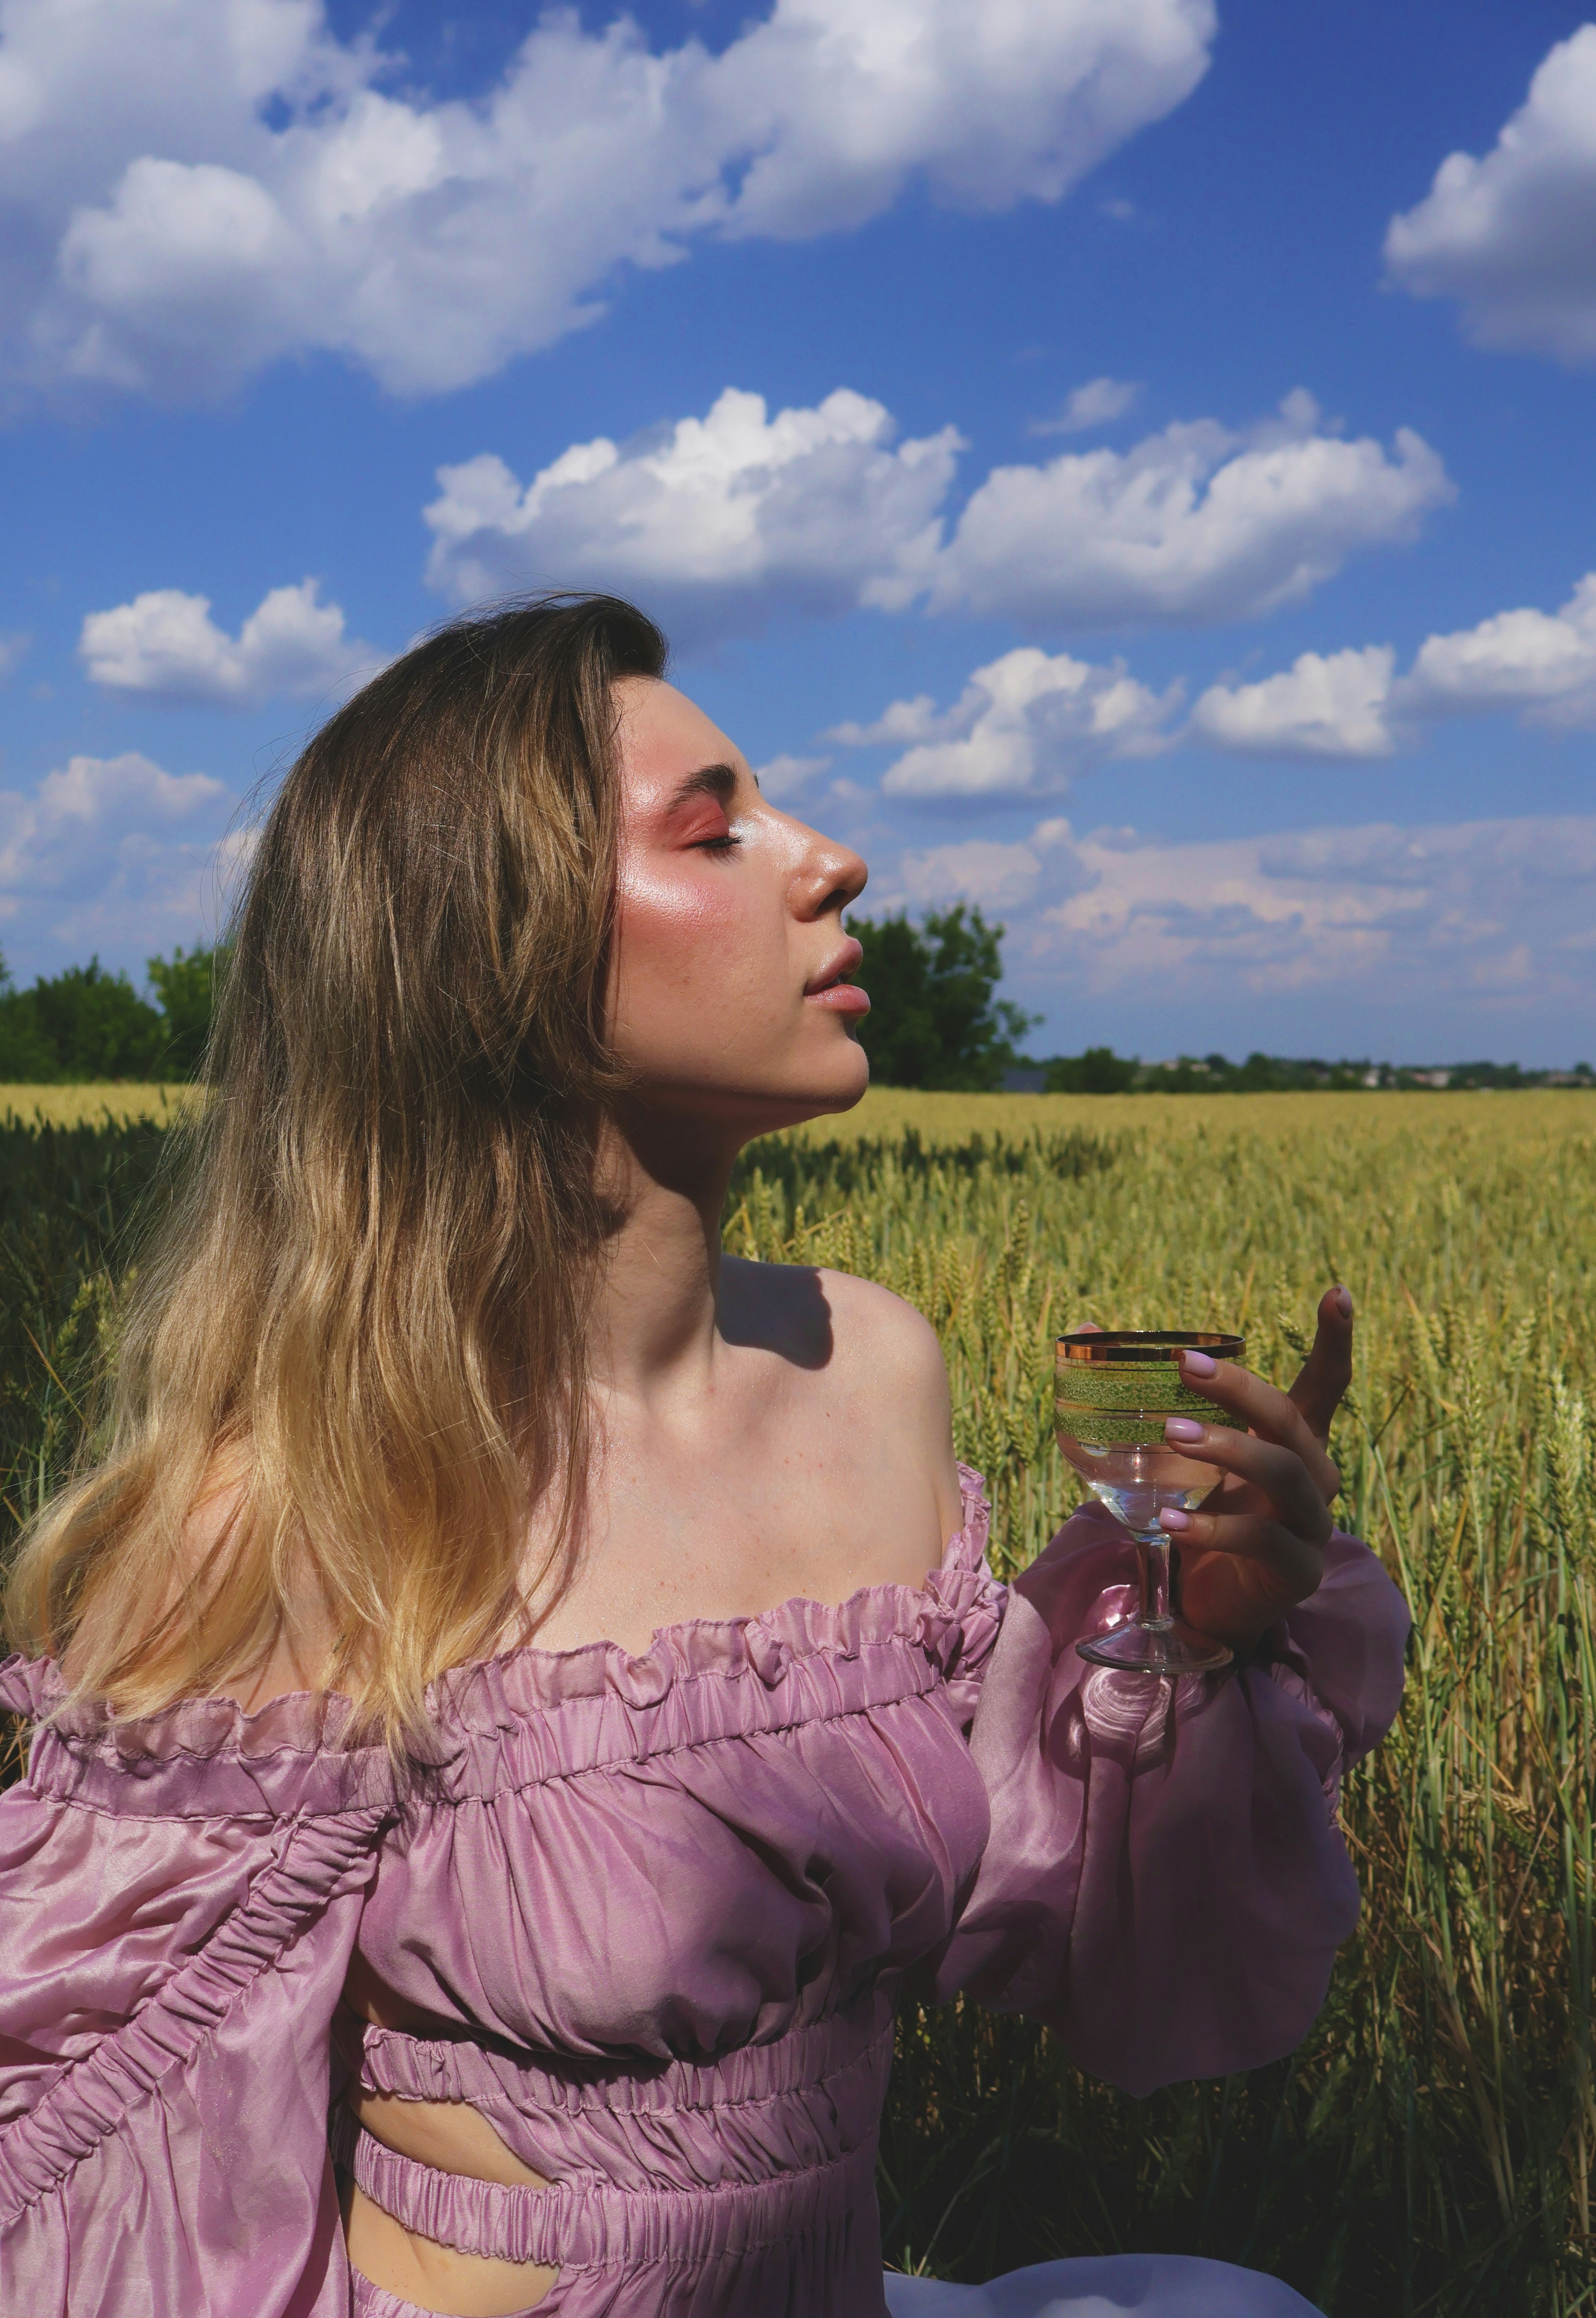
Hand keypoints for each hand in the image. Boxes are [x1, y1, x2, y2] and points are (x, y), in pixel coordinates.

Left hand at [1154, 1287, 1351, 1653]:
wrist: (1211, 1606)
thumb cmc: (1199, 1513)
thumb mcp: (1179, 1455)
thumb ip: (1145, 1393)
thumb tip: (1084, 1324)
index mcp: (1293, 1441)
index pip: (1325, 1383)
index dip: (1335, 1339)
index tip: (1337, 1291)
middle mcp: (1314, 1475)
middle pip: (1289, 1419)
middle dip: (1239, 1389)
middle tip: (1184, 1365)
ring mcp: (1311, 1526)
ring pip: (1282, 1472)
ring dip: (1226, 1448)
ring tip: (1170, 1435)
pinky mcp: (1296, 1571)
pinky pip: (1259, 1539)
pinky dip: (1211, 1526)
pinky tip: (1169, 1520)